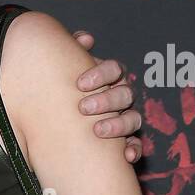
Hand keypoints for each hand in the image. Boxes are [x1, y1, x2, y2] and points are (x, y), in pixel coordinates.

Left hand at [70, 29, 142, 162]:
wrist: (58, 125)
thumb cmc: (63, 93)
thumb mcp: (63, 73)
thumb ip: (71, 51)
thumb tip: (85, 38)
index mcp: (108, 79)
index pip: (114, 69)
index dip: (100, 74)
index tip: (79, 84)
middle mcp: (120, 97)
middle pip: (125, 93)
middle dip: (106, 99)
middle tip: (83, 107)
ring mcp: (126, 119)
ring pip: (134, 118)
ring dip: (118, 124)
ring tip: (98, 130)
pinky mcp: (127, 142)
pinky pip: (137, 146)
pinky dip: (134, 150)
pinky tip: (126, 156)